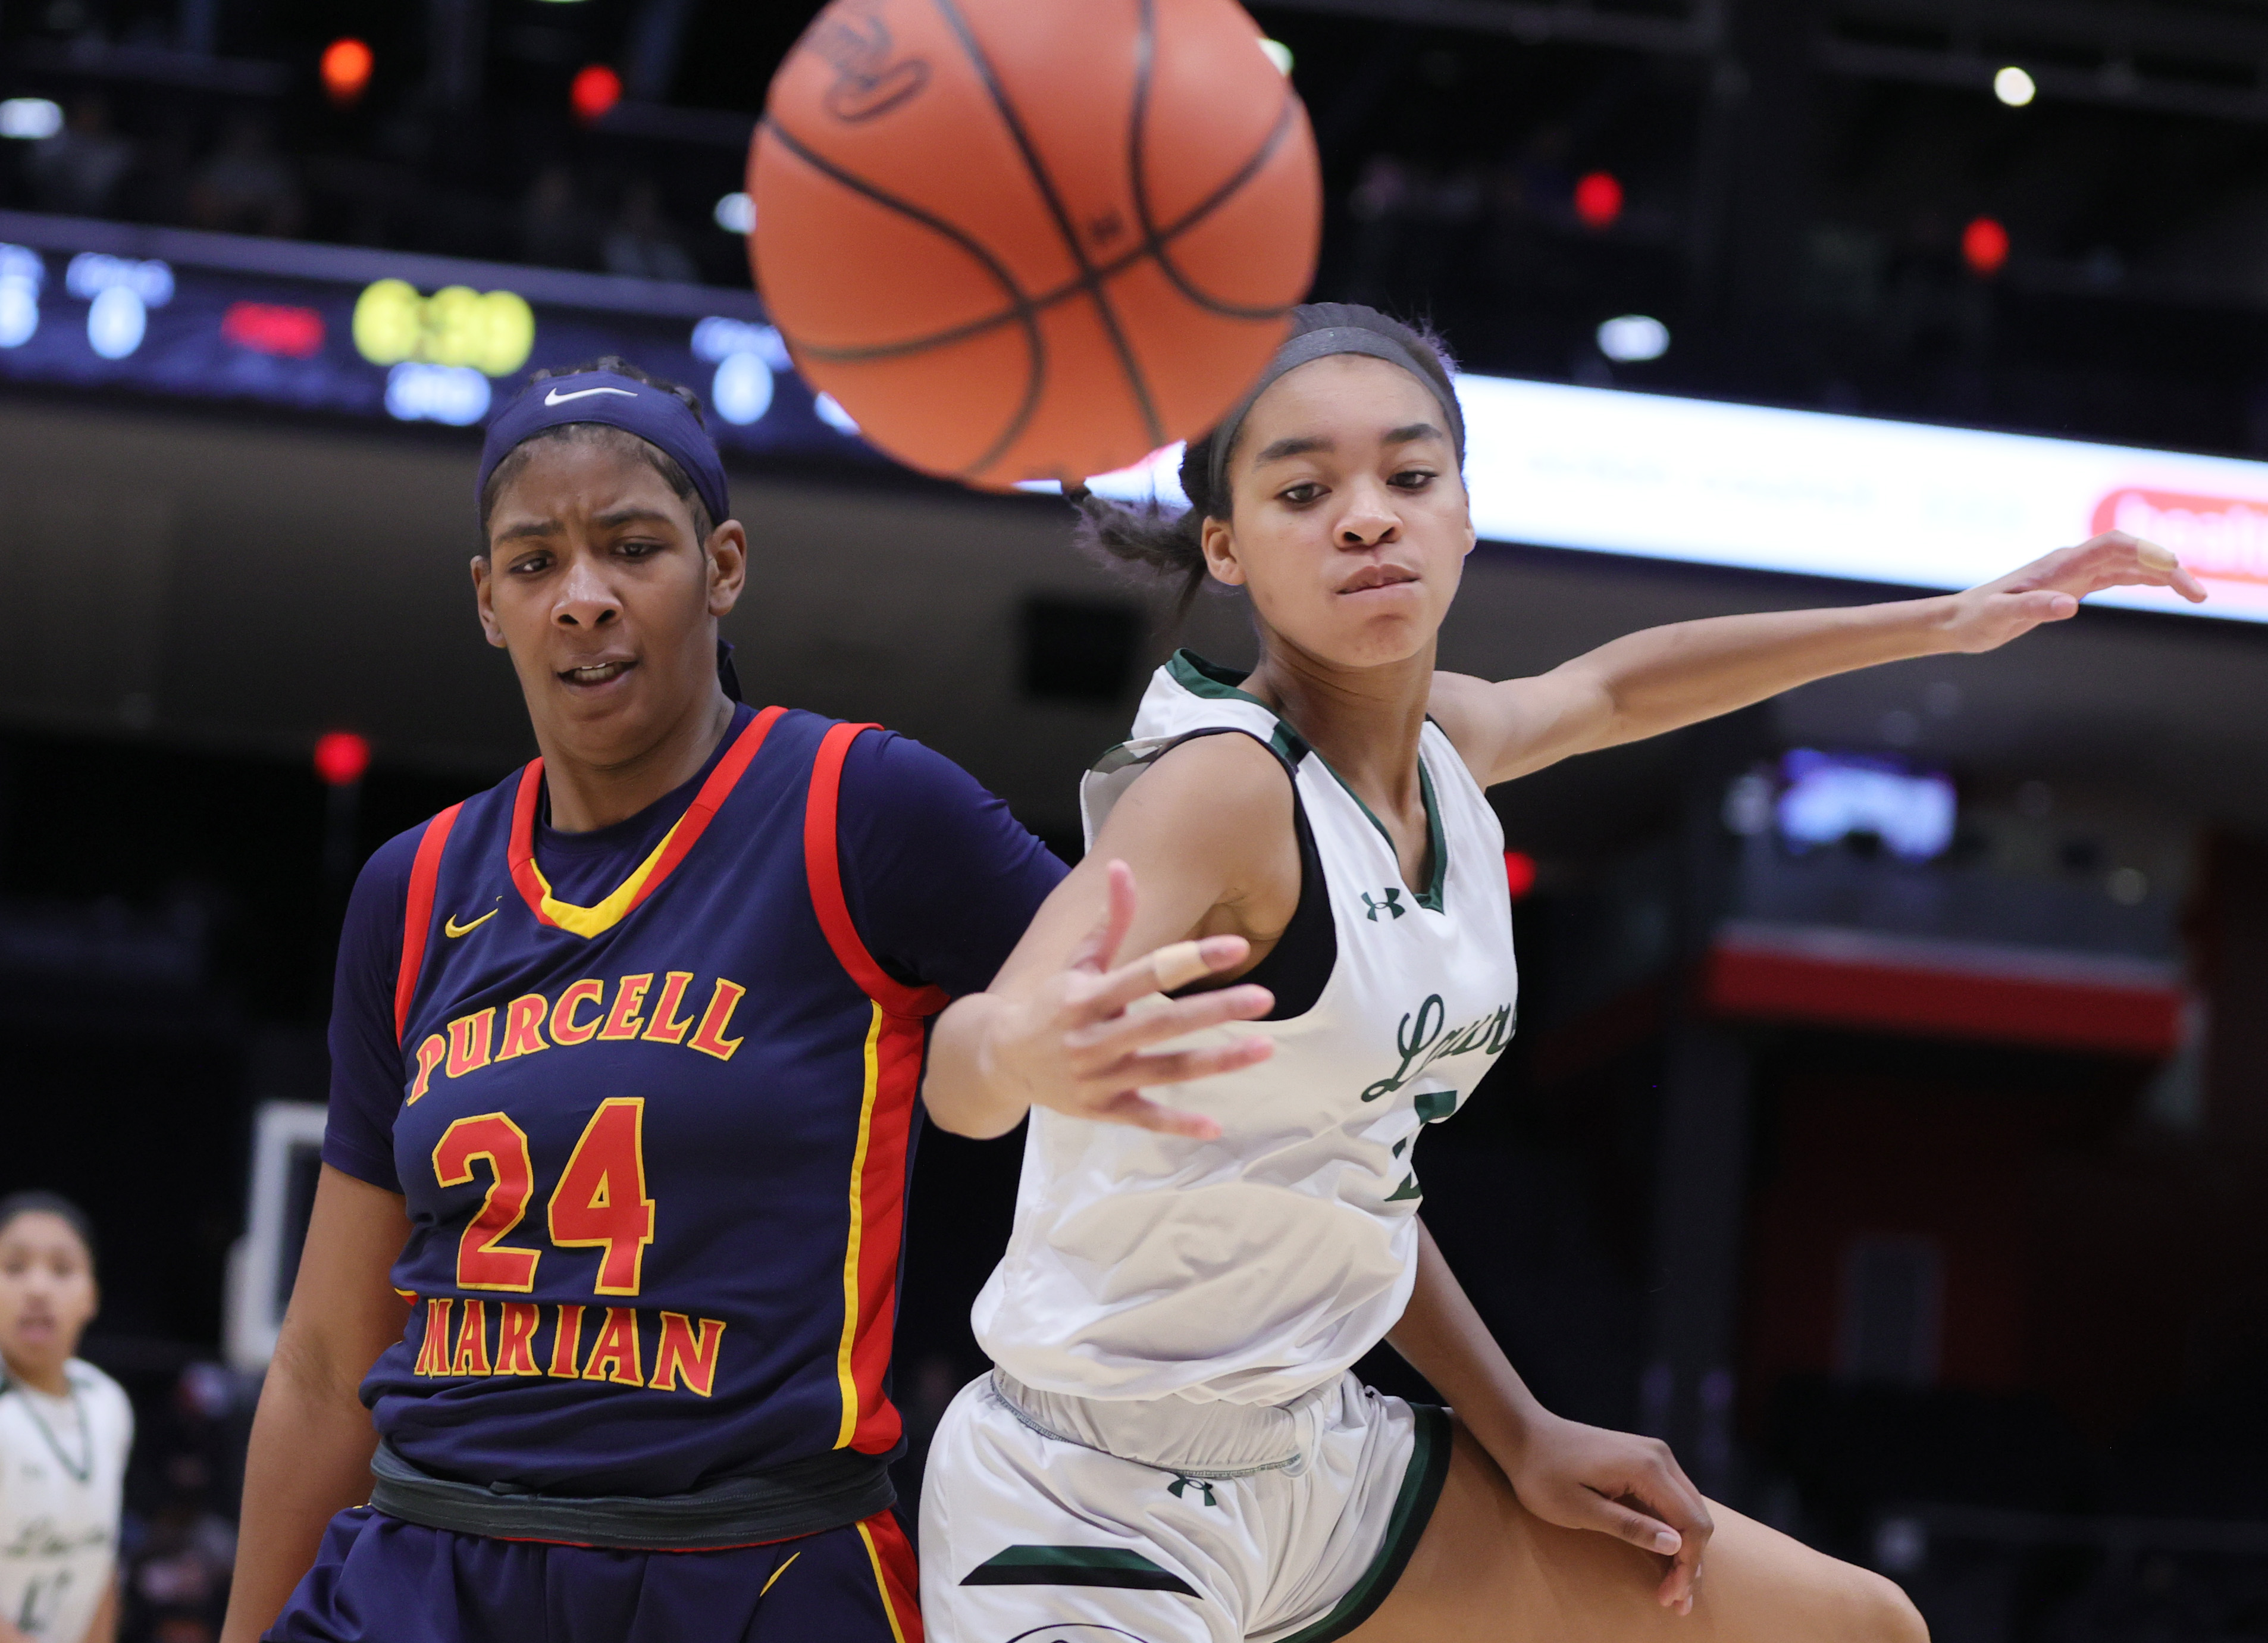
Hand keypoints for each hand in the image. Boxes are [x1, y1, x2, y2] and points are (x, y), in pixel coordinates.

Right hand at [973, 859, 1274, 1138]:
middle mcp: (1093, 1038)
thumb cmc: (1052, 1004)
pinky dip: (1177, 1124)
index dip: (1191, 959)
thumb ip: (1111, 920)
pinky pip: (1144, 1118)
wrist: (1002, 1060)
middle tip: (1264, 998)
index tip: (1236, 947)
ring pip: (1164, 1070)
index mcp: (1087, 995)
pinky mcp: (1101, 1110)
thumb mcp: (1079, 961)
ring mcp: (1098, 1078)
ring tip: (1264, 1048)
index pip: (1147, 973)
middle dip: (1214, 1010)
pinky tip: (1215, 1127)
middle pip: (1162, 1024)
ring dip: (1216, 1062)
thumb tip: (1122, 866)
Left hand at [1499, 1411, 1713, 1613]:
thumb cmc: (1544, 1475)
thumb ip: (1629, 1527)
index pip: (1690, 1523)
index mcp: (1647, 1467)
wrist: (1525, 1435)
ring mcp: (1654, 1456)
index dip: (1687, 1565)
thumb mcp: (1580, 1509)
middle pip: (1696, 1517)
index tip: (1672, 1597)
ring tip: (1672, 1587)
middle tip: (1674, 1601)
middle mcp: (1659, 1457)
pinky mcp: (1644, 1460)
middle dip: (1690, 1562)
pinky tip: (1664, 1556)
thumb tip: (1676, 1545)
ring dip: (1685, 1548)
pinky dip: (1672, 1530)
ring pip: (1687, 1509)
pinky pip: (1671, 1499)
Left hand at [1942, 530, 2206, 652]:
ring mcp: (2072, 573)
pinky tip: (2164, 588)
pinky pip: (2116, 576)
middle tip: (2198, 595)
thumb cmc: (1975, 619)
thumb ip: (2033, 609)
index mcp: (2058, 565)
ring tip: (2195, 595)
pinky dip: (2143, 580)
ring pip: (2128, 564)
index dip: (2147, 552)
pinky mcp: (2071, 586)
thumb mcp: (2000, 618)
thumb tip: (2070, 606)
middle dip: (2167, 568)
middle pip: (2131, 553)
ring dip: (2162, 575)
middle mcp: (2070, 563)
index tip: (2174, 571)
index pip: (2113, 546)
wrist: (1957, 621)